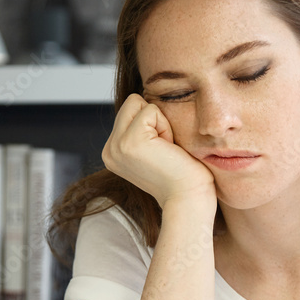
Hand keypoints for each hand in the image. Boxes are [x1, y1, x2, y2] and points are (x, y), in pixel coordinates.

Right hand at [102, 94, 215, 209]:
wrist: (190, 199)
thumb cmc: (183, 175)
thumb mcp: (154, 149)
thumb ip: (142, 129)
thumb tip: (143, 100)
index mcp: (113, 152)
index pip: (130, 110)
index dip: (153, 124)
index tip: (162, 152)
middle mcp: (109, 150)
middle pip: (132, 102)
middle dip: (155, 120)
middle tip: (165, 150)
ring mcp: (116, 146)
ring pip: (139, 103)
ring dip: (160, 123)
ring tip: (166, 150)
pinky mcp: (130, 141)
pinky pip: (151, 110)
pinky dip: (166, 127)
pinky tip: (168, 150)